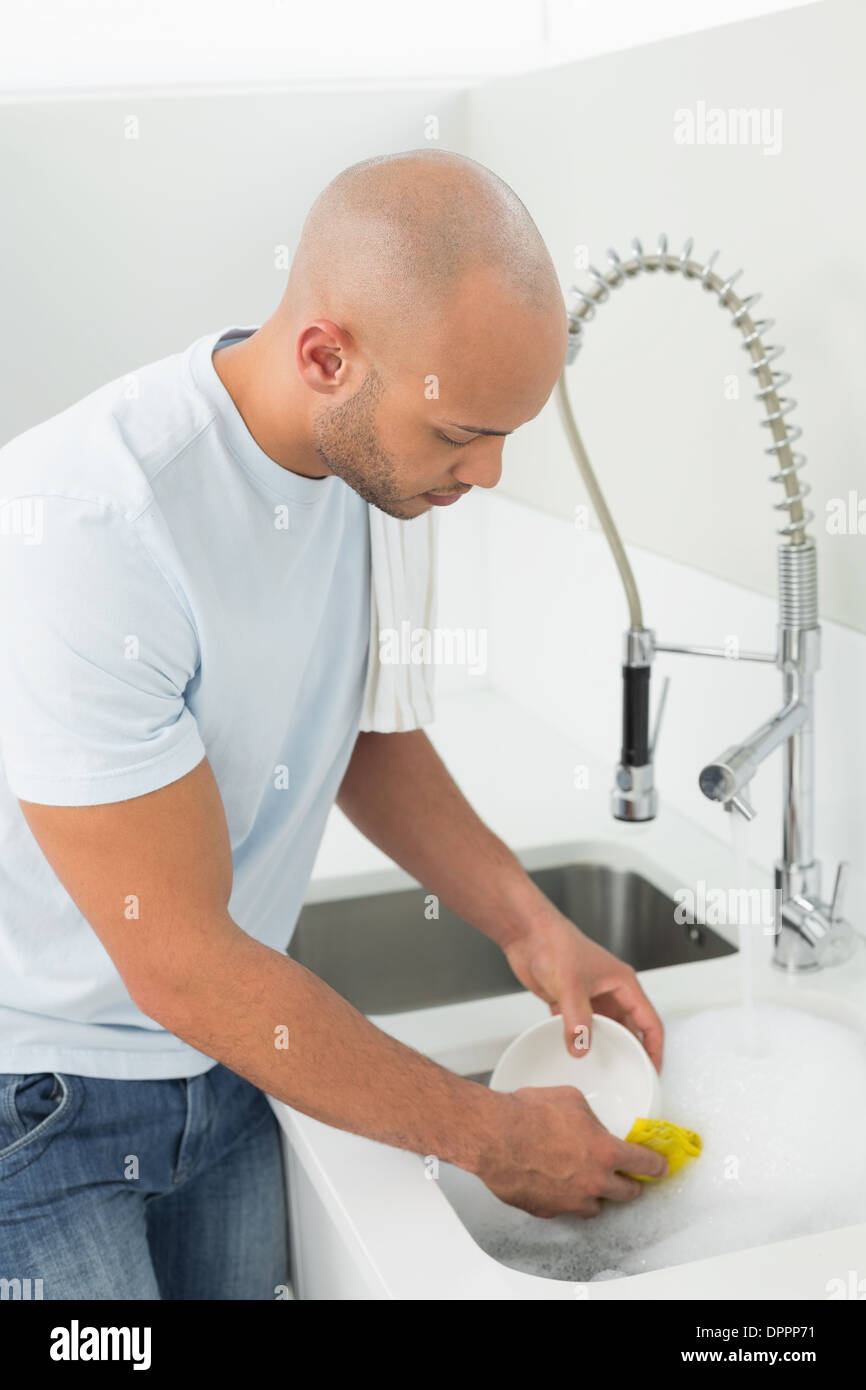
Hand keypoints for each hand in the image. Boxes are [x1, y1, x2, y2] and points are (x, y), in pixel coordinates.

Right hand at [478, 1085, 667, 1217]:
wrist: (494, 1135)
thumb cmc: (527, 1114)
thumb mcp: (571, 1099)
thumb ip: (589, 1117)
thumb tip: (590, 1123)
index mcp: (605, 1152)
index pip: (644, 1164)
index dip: (656, 1165)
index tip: (660, 1166)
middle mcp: (593, 1182)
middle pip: (627, 1194)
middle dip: (630, 1185)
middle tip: (626, 1177)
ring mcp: (570, 1201)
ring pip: (595, 1206)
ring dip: (595, 1194)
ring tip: (584, 1180)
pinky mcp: (547, 1210)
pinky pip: (563, 1207)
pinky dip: (563, 1197)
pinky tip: (552, 1181)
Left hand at [502, 903, 663, 1071]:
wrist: (527, 933)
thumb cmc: (555, 942)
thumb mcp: (571, 985)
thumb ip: (577, 1019)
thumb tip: (581, 1048)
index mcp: (622, 983)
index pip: (648, 1021)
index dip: (654, 1047)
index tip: (652, 1069)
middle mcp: (609, 991)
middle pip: (628, 1028)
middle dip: (628, 1050)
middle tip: (627, 1075)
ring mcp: (589, 997)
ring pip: (603, 1029)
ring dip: (602, 1046)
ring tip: (601, 1068)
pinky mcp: (569, 1001)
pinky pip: (580, 1027)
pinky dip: (579, 1040)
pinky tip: (574, 1053)